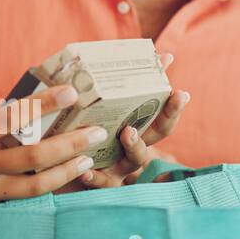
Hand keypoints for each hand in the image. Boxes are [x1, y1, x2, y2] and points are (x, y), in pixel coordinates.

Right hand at [0, 83, 107, 233]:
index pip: (10, 116)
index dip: (42, 105)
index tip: (70, 93)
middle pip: (32, 154)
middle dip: (68, 143)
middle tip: (95, 132)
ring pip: (32, 183)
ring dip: (64, 171)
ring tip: (87, 160)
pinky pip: (20, 199)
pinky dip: (44, 190)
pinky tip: (63, 182)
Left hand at [63, 52, 191, 190]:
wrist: (58, 170)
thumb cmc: (79, 133)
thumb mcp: (92, 107)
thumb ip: (104, 86)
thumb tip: (106, 57)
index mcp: (135, 128)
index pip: (162, 115)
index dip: (173, 104)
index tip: (182, 90)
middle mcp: (132, 147)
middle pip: (158, 134)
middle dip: (167, 117)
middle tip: (172, 98)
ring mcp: (119, 167)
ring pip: (135, 160)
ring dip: (134, 145)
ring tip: (127, 132)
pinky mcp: (98, 182)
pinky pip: (101, 182)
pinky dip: (95, 177)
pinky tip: (86, 170)